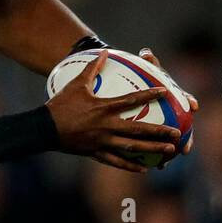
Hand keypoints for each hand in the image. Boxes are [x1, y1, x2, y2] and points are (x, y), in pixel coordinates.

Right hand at [46, 50, 181, 174]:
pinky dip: (130, 165)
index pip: (131, 100)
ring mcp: (102, 142)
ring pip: (131, 148)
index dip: (149, 95)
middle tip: (177, 134)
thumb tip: (105, 53)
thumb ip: (93, 68)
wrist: (44, 129)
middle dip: (159, 132)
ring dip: (151, 150)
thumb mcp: (76, 84)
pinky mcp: (95, 153)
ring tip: (168, 151)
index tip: (166, 92)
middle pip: (138, 130)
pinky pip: (116, 161)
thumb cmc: (60, 105)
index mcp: (104, 108)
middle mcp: (106, 127)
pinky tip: (143, 169)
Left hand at [138, 46, 198, 157]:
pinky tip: (151, 166)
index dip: (190, 102)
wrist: (134, 85)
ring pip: (171, 140)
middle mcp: (174, 111)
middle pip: (183, 126)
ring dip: (169, 152)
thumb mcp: (145, 69)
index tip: (195, 106)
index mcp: (174, 96)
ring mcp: (167, 123)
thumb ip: (148, 62)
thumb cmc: (142, 78)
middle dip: (186, 139)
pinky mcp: (156, 132)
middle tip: (184, 148)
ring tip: (166, 163)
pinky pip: (157, 146)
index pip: (184, 98)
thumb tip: (146, 52)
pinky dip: (154, 156)